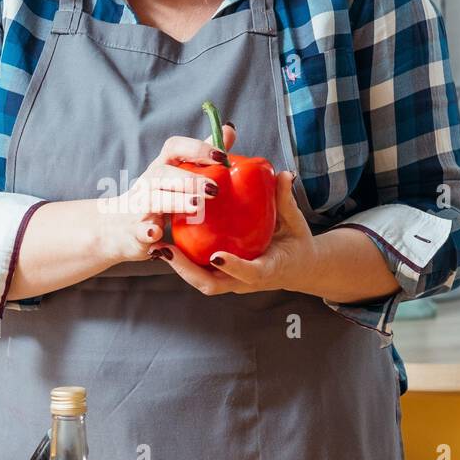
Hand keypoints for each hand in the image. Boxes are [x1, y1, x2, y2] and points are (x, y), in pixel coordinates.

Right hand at [98, 127, 234, 262]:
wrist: (115, 227)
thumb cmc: (156, 197)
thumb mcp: (177, 174)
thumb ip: (202, 156)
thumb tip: (229, 130)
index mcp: (163, 168)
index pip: (175, 148)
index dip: (197, 149)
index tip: (223, 157)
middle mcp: (149, 183)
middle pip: (164, 173)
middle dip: (190, 179)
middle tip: (215, 188)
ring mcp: (140, 206)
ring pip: (154, 199)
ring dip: (175, 201)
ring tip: (196, 205)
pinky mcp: (134, 232)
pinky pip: (140, 231)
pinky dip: (147, 232)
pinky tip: (156, 234)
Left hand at [160, 171, 317, 295]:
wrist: (299, 268)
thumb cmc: (297, 245)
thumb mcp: (295, 223)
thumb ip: (286, 201)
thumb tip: (285, 175)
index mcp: (269, 270)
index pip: (250, 273)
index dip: (233, 266)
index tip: (216, 255)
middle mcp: (247, 281)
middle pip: (213, 284)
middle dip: (187, 270)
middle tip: (166, 250)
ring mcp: (234, 281)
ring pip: (202, 281)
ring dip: (179, 267)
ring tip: (159, 247)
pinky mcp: (225, 277)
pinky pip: (201, 273)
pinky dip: (184, 263)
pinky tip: (167, 245)